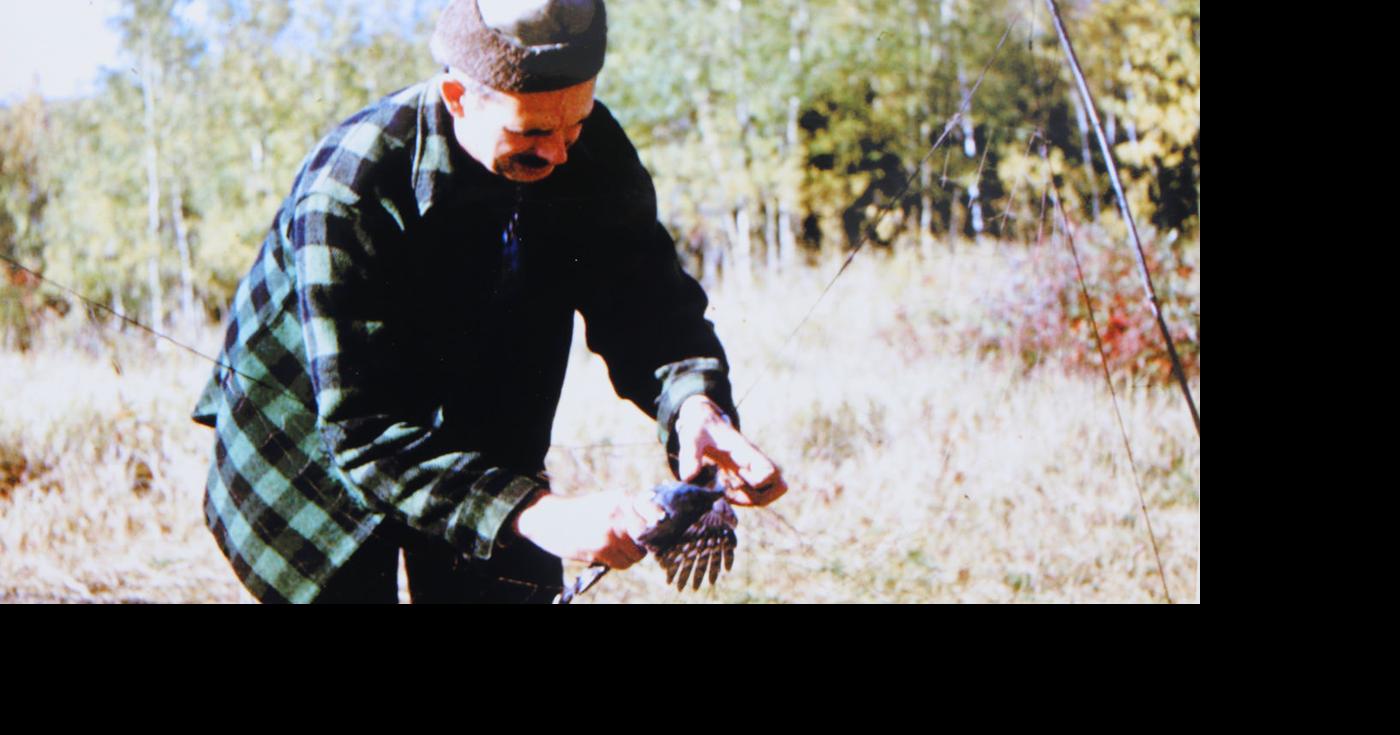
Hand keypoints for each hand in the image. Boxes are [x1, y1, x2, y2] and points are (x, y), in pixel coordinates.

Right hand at [513, 488, 665, 568]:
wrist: (550, 519)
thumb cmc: (580, 511)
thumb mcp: (606, 500)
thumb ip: (630, 508)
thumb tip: (659, 520)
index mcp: (622, 497)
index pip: (655, 514)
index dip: (661, 527)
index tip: (662, 532)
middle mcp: (619, 512)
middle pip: (649, 536)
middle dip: (647, 543)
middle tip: (641, 544)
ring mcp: (610, 531)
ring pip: (638, 553)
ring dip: (633, 555)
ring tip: (622, 549)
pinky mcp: (601, 548)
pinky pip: (623, 563)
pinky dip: (621, 562)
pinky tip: (611, 554)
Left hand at [674, 395, 787, 506]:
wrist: (703, 422)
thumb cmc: (701, 428)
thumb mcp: (691, 437)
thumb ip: (690, 455)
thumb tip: (688, 478)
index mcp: (747, 452)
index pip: (770, 471)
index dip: (757, 482)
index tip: (737, 475)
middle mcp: (755, 463)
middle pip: (779, 487)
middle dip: (757, 496)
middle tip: (732, 488)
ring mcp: (752, 472)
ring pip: (767, 495)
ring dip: (748, 500)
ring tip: (726, 489)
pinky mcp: (744, 478)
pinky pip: (753, 497)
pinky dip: (740, 500)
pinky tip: (722, 490)